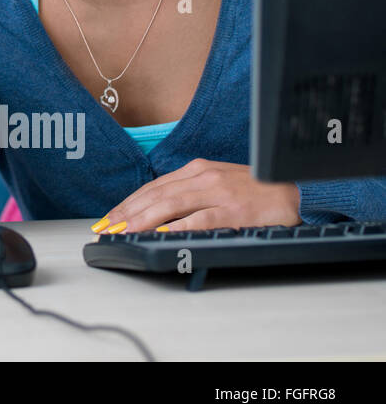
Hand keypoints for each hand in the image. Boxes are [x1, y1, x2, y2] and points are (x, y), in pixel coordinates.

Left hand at [94, 159, 301, 233]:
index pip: (153, 187)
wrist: (296, 189)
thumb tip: (157, 212)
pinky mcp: (234, 210)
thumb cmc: (255, 191)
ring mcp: (218, 192)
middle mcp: (203, 177)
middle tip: (107, 227)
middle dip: (127, 212)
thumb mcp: (217, 184)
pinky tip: (161, 233)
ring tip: (123, 230)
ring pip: (172, 204)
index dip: (128, 203)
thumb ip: (190, 193)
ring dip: (143, 218)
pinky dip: (179, 226)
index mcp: (196, 170)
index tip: (109, 217)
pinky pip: (201, 219)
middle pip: (156, 194)